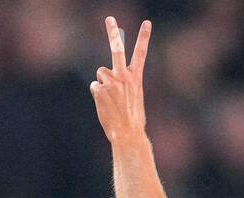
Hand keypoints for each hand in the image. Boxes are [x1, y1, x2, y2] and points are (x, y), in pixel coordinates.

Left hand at [90, 16, 150, 142]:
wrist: (127, 133)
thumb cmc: (132, 119)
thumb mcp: (135, 97)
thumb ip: (126, 83)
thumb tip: (111, 79)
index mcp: (136, 78)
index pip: (141, 54)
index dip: (144, 37)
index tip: (147, 22)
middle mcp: (124, 76)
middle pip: (117, 49)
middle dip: (113, 33)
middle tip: (109, 18)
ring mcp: (111, 82)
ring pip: (101, 73)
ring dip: (103, 83)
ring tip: (110, 99)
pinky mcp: (100, 88)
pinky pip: (95, 86)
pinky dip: (98, 95)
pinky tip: (105, 105)